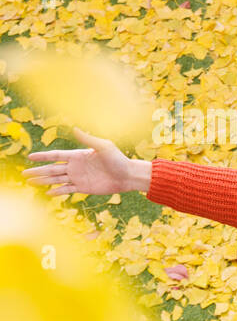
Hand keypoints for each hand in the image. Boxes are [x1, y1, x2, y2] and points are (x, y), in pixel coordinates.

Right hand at [22, 128, 149, 195]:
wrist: (128, 175)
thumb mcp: (103, 146)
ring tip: (30, 183)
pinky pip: (67, 190)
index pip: (56, 156)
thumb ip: (88, 139)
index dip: (43, 156)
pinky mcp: (84, 188)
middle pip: (52, 169)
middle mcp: (76, 167)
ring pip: (56, 180)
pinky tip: (47, 193)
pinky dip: (57, 192)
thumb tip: (74, 128)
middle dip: (37, 171)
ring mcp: (78, 178)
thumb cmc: (118, 159)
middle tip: (23, 173)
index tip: (30, 156)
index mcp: (78, 155)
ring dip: (43, 181)